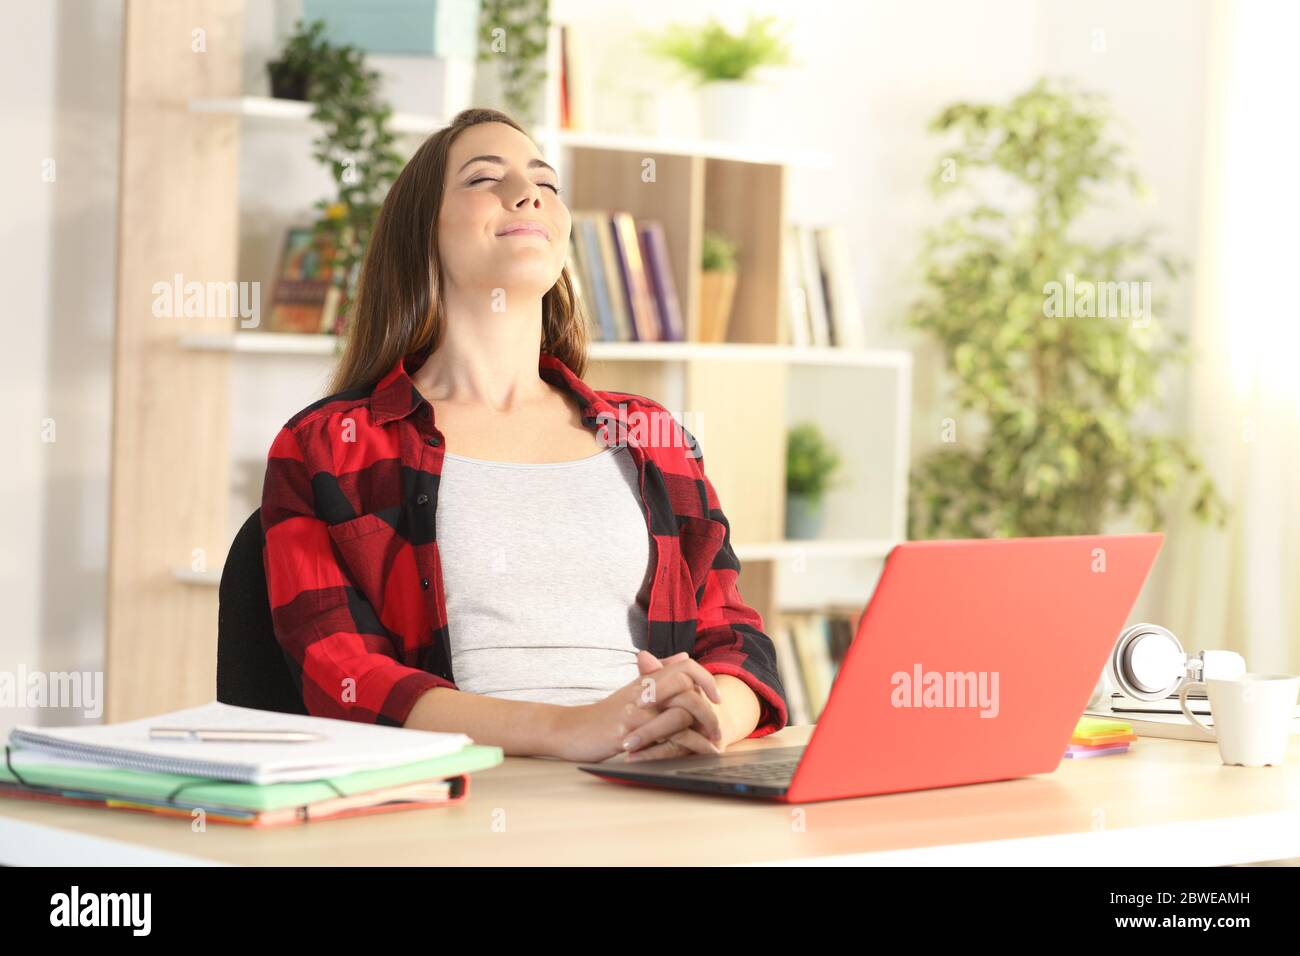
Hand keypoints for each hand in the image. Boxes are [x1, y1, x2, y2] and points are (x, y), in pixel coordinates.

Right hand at [550, 651, 723, 762]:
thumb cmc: (604, 715)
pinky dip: (682, 749)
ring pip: (678, 713)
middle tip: (717, 731)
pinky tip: (690, 759)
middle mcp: (643, 692)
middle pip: (687, 688)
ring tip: (712, 748)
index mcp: (647, 681)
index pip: (685, 667)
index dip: (705, 678)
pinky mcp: (628, 733)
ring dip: (700, 733)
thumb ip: (659, 673)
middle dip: (709, 711)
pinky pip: (662, 739)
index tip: (716, 697)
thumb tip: (684, 656)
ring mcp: (636, 712)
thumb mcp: (632, 690)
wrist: (569, 730)